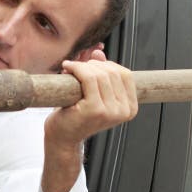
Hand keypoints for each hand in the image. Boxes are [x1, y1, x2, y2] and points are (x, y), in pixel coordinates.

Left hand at [41, 49, 137, 191]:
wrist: (62, 138)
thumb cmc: (75, 116)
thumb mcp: (92, 93)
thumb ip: (99, 73)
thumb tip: (99, 53)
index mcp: (129, 107)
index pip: (125, 74)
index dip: (106, 65)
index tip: (89, 67)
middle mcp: (124, 110)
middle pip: (112, 72)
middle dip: (92, 65)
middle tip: (76, 68)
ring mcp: (111, 111)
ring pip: (99, 74)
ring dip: (82, 66)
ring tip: (70, 70)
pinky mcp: (95, 110)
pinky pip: (89, 79)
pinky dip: (77, 69)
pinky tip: (67, 69)